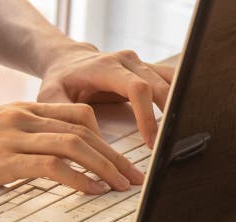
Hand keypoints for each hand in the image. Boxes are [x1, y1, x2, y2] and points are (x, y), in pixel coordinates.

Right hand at [0, 102, 143, 193]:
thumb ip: (23, 140)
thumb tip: (53, 162)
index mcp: (24, 111)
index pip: (80, 116)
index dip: (108, 140)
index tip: (122, 162)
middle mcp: (24, 119)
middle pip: (86, 131)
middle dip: (116, 157)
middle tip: (133, 178)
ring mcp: (13, 137)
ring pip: (75, 145)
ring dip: (105, 168)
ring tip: (120, 187)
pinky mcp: (2, 161)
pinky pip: (51, 166)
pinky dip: (78, 179)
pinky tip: (91, 191)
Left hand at [38, 45, 175, 146]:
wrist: (68, 60)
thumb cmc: (60, 81)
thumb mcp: (51, 97)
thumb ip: (65, 116)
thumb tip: (87, 141)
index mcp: (106, 67)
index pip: (137, 88)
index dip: (147, 115)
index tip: (151, 141)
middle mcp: (128, 61)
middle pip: (159, 86)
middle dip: (168, 117)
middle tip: (168, 147)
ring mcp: (141, 64)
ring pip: (172, 81)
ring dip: (179, 107)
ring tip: (182, 135)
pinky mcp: (149, 71)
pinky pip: (173, 81)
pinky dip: (181, 99)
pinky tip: (184, 120)